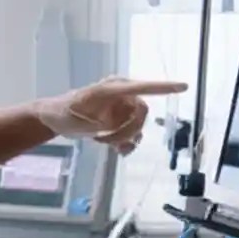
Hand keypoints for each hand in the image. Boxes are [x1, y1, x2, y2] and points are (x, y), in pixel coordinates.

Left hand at [35, 77, 187, 154]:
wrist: (56, 119)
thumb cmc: (63, 113)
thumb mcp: (76, 119)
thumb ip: (97, 122)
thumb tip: (111, 126)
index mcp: (111, 89)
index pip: (141, 87)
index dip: (163, 87)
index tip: (183, 87)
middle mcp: (121, 95)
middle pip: (141, 114)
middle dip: (128, 131)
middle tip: (107, 141)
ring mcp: (122, 107)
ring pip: (138, 125)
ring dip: (125, 139)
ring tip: (104, 143)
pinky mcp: (121, 119)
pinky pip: (134, 132)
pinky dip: (127, 143)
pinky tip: (117, 150)